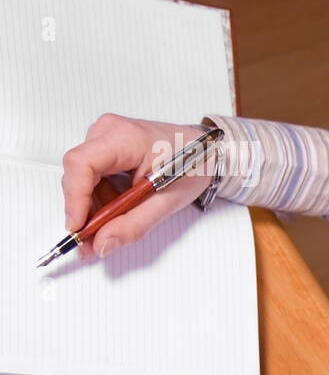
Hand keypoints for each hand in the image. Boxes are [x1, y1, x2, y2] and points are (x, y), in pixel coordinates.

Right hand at [61, 113, 215, 258]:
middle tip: (91, 240)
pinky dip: (101, 197)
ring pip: (83, 178)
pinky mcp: (105, 146)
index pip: (82, 164)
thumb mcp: (168, 201)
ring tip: (116, 222)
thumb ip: (134, 225)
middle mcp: (109, 131)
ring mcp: (105, 136)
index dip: (74, 198)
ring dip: (95, 206)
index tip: (76, 227)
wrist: (207, 150)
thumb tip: (102, 244)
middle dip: (84, 210)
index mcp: (126, 137)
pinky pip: (92, 176)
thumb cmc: (193, 165)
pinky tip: (119, 207)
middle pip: (78, 174)